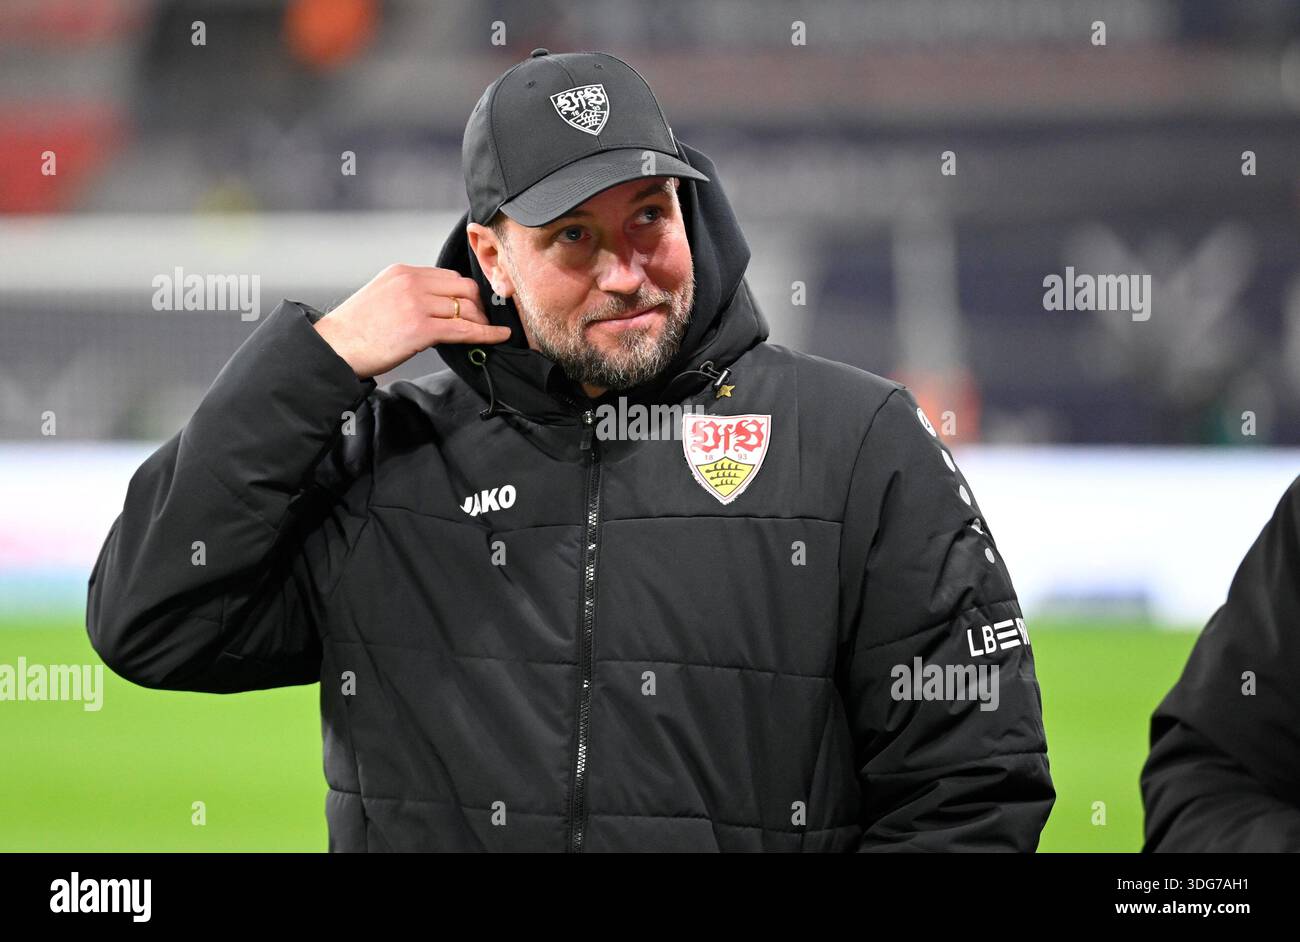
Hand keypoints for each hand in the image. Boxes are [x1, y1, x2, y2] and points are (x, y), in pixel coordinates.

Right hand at [313, 264, 511, 379]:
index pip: (449, 276)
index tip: (473, 305)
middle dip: (478, 305)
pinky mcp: (421, 329)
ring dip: (481, 322)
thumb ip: (410, 293)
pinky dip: (486, 334)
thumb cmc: (356, 329)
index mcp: (403, 272)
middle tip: (482, 321)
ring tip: (486, 333)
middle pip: (464, 288)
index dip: (465, 293)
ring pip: (467, 308)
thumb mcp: (383, 296)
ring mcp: (417, 305)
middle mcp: (412, 283)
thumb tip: (439, 306)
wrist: (335, 347)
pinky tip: (498, 337)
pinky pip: (464, 330)